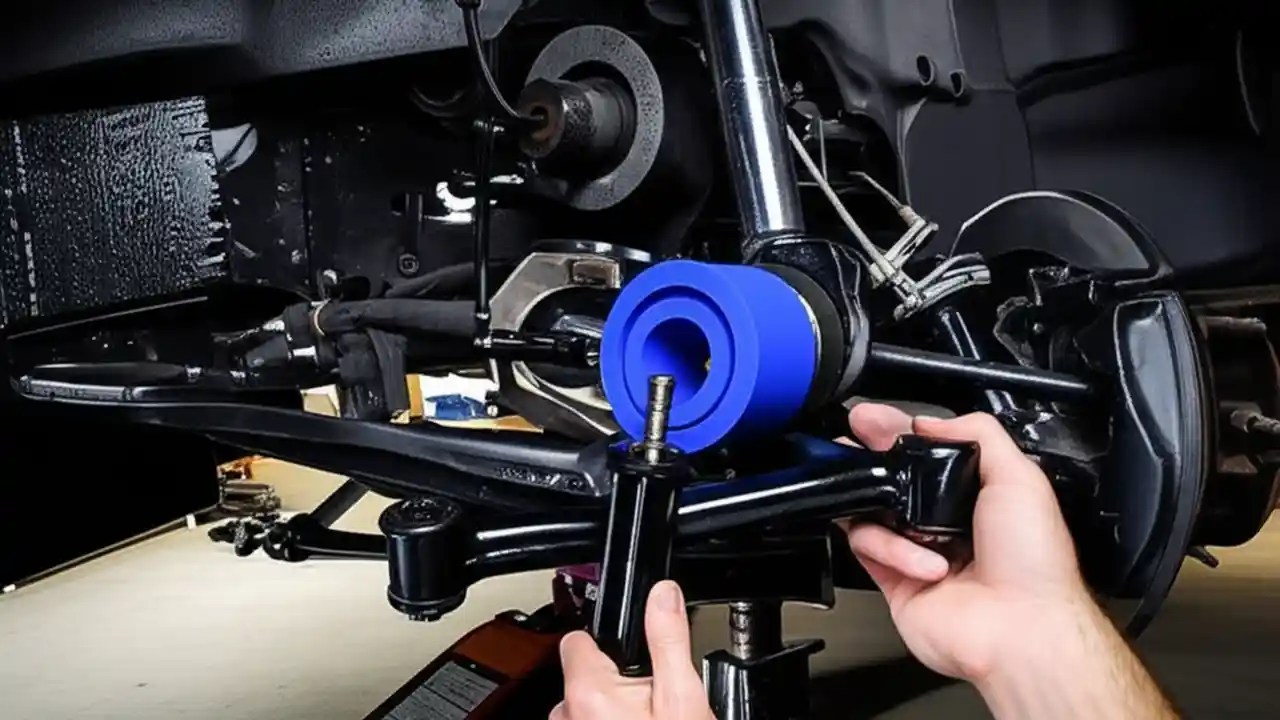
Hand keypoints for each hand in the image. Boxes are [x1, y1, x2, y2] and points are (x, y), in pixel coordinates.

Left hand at [553, 581, 713, 719]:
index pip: (577, 640)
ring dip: (607, 709)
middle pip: (583, 674)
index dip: (605, 642)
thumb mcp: (682, 696)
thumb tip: (664, 592)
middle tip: (649, 699)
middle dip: (611, 680)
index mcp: (589, 690)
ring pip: (585, 705)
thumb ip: (669, 640)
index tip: (628, 653)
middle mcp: (566, 713)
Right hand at [842, 405, 1092, 683]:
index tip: (873, 417)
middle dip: (870, 459)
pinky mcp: (895, 580)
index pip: (925, 452)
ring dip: (886, 511)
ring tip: (912, 524)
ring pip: (870, 512)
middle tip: (854, 442)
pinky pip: (868, 549)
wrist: (1022, 626)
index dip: (897, 431)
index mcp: (975, 494)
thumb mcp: (1020, 477)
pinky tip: (928, 564)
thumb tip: (928, 421)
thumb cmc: (1035, 564)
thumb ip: (977, 434)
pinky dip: (892, 551)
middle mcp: (944, 521)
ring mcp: (916, 551)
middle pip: (891, 479)